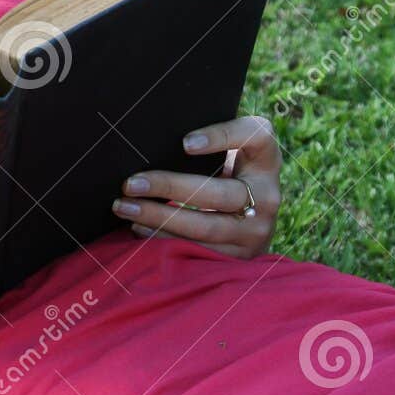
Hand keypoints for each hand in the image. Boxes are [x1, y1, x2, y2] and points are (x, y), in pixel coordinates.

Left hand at [111, 114, 280, 257]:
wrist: (251, 223)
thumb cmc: (227, 176)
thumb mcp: (229, 157)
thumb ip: (209, 147)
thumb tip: (152, 141)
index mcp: (266, 160)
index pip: (256, 137)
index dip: (223, 137)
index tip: (185, 143)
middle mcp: (269, 195)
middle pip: (220, 193)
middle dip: (170, 187)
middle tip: (131, 183)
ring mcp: (257, 230)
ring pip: (206, 227)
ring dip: (159, 217)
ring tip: (125, 206)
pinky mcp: (241, 257)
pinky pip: (199, 250)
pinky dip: (164, 238)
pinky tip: (139, 226)